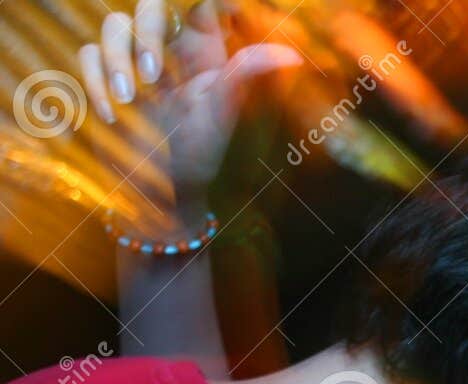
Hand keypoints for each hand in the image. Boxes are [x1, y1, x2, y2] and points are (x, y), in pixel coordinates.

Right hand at [78, 0, 299, 208]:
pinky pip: (88, 53)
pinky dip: (94, 79)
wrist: (159, 194)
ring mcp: (134, 66)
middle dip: (146, 30)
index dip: (207, 4)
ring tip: (130, 99)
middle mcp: (168, 55)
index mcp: (201, 58)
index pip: (201, 10)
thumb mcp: (221, 112)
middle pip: (151, 6)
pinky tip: (112, 114)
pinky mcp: (105, 80)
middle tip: (153, 77)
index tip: (216, 12)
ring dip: (115, 57)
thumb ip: (244, 74)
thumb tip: (292, 56)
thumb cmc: (197, 156)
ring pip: (115, 25)